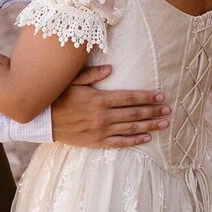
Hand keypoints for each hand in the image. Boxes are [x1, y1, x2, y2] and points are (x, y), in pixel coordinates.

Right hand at [51, 65, 170, 147]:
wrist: (43, 121)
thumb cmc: (57, 98)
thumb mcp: (73, 81)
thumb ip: (93, 74)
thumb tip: (111, 68)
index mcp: (99, 99)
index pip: (129, 98)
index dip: (146, 97)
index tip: (160, 95)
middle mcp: (103, 116)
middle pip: (134, 113)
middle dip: (153, 110)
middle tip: (168, 109)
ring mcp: (101, 131)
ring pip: (131, 128)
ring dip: (150, 125)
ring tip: (164, 123)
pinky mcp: (97, 142)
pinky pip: (120, 142)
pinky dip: (135, 140)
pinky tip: (146, 138)